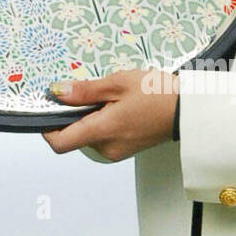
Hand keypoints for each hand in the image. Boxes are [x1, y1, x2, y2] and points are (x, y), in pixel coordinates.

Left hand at [41, 68, 178, 161]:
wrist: (187, 109)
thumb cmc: (159, 94)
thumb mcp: (118, 83)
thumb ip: (85, 91)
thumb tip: (58, 93)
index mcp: (103, 131)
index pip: (59, 143)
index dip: (48, 127)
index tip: (51, 109)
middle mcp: (107, 148)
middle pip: (74, 136)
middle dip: (76, 115)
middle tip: (94, 94)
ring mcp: (116, 151)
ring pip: (89, 135)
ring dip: (92, 118)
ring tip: (113, 99)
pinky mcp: (125, 150)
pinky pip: (103, 137)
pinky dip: (104, 123)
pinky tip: (120, 108)